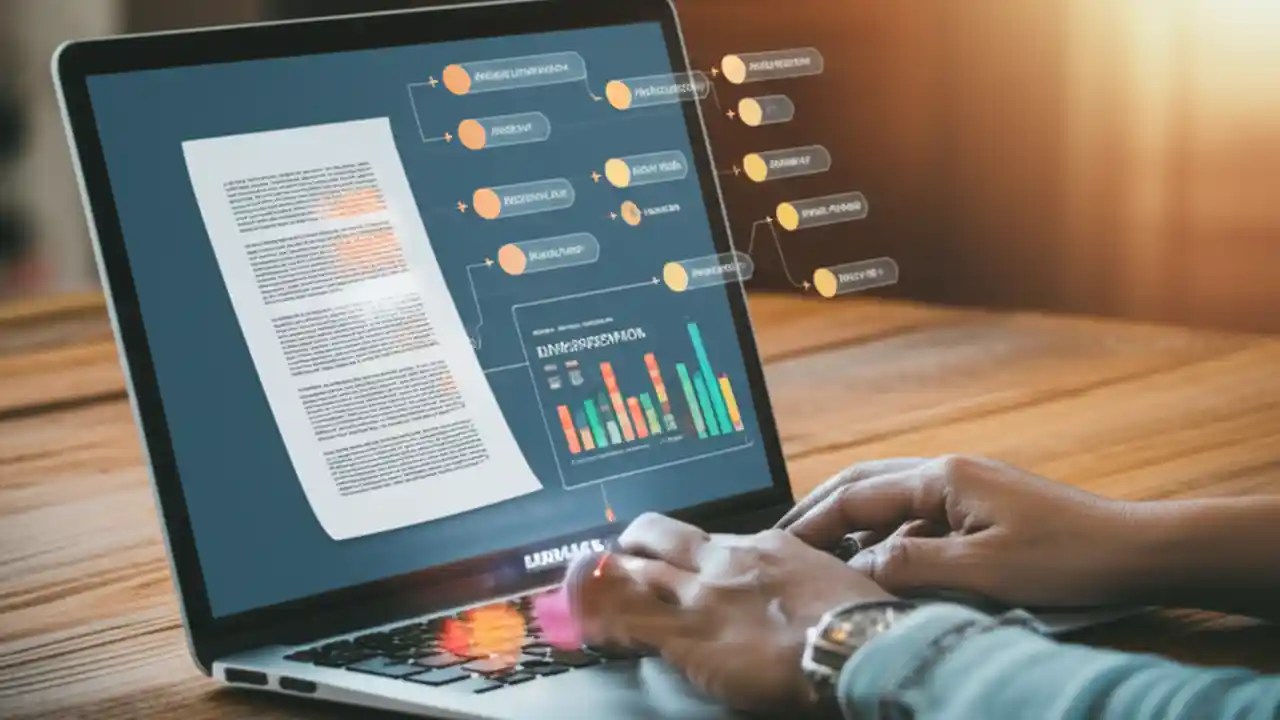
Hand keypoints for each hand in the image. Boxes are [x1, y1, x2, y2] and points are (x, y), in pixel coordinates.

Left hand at [567, 513, 893, 712]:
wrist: (853, 643)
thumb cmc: (856, 616)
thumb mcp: (830, 578)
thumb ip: (802, 574)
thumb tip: (801, 585)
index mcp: (762, 545)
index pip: (709, 540)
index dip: (686, 549)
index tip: (676, 554)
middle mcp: (723, 562)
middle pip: (661, 537)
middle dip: (635, 542)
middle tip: (620, 550)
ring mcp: (700, 598)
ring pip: (639, 575)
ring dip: (613, 578)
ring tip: (592, 582)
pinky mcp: (687, 636)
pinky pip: (632, 623)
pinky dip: (607, 620)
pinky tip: (589, 622)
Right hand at [779, 455, 1139, 606]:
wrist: (1134, 550)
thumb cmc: (1066, 559)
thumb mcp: (981, 571)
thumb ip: (911, 566)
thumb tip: (856, 566)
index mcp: (942, 477)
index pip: (855, 496)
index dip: (810, 522)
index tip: (777, 548)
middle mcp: (948, 471)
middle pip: (863, 484)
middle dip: (819, 510)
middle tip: (783, 540)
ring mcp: (966, 487)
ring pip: (889, 499)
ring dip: (852, 524)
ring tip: (821, 555)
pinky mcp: (982, 507)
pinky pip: (918, 516)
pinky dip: (887, 536)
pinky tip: (881, 564)